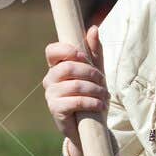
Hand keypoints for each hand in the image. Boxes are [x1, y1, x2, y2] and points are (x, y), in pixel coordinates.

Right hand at [43, 24, 108, 155]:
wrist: (91, 127)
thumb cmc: (92, 95)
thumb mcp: (96, 72)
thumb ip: (94, 52)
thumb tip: (93, 28)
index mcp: (57, 67)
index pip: (52, 50)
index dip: (68, 50)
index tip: (85, 57)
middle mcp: (50, 79)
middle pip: (67, 67)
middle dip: (91, 73)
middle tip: (103, 81)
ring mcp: (50, 95)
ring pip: (74, 85)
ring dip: (96, 90)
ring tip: (105, 96)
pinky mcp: (55, 110)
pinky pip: (74, 101)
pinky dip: (92, 103)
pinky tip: (100, 106)